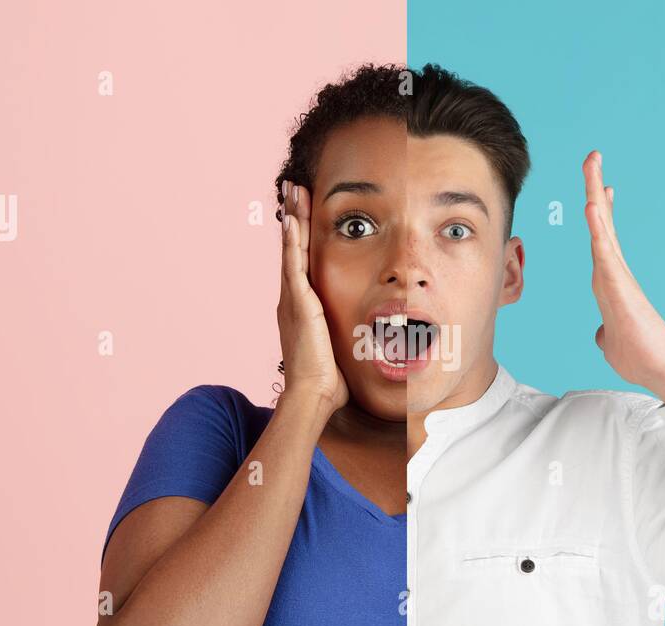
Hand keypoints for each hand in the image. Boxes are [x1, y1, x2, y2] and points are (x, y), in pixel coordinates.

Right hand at [277, 180, 348, 416]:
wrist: (313, 396)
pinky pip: (293, 263)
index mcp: (302, 309)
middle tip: (293, 191)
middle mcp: (292, 300)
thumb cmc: (329, 383)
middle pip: (293, 249)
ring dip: (292, 218)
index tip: (302, 216)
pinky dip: (291, 240)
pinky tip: (291, 218)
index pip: (302, 264)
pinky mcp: (297, 303)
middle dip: (294, 219)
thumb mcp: (342, 350)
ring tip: (291, 191)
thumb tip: (374, 338)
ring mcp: (292, 300)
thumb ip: (349, 336)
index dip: (301, 239)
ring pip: (291, 249)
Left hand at [582, 150, 664, 403]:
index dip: (599, 215)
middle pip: (601, 223)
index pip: (601, 241)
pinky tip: (591, 204)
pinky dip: (598, 227)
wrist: (662, 371)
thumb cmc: (641, 357)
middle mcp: (614, 272)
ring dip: (594, 194)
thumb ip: (605, 331)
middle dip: (595, 188)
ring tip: (591, 163)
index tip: (598, 191)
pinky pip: (605, 250)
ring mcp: (617, 275)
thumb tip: (601, 332)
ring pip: (602, 227)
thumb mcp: (611, 342)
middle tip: (593, 156)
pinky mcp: (620, 285)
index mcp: (610, 282)